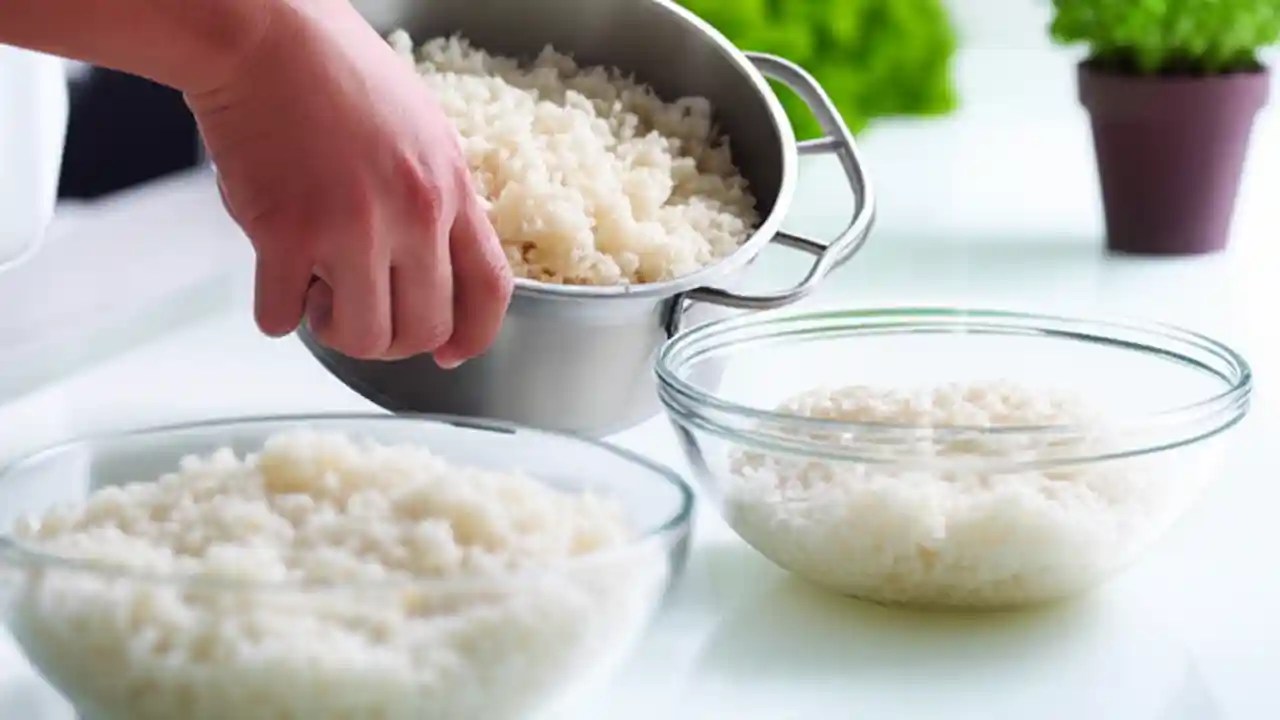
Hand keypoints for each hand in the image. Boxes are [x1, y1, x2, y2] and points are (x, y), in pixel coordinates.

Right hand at [186, 0, 512, 364]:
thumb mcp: (421, 130)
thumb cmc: (334, 72)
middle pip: (424, 328)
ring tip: (318, 295)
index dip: (474, 335)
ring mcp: (352, 228)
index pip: (490, 288)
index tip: (452, 352)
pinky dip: (276, 311)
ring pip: (360, 338)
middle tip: (362, 315)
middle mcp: (412, 215)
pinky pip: (283, 318)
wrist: (264, 36)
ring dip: (335, 331)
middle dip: (391, 340)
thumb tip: (430, 259)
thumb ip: (434, 196)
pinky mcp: (288, 235)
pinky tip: (274, 276)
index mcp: (450, 188)